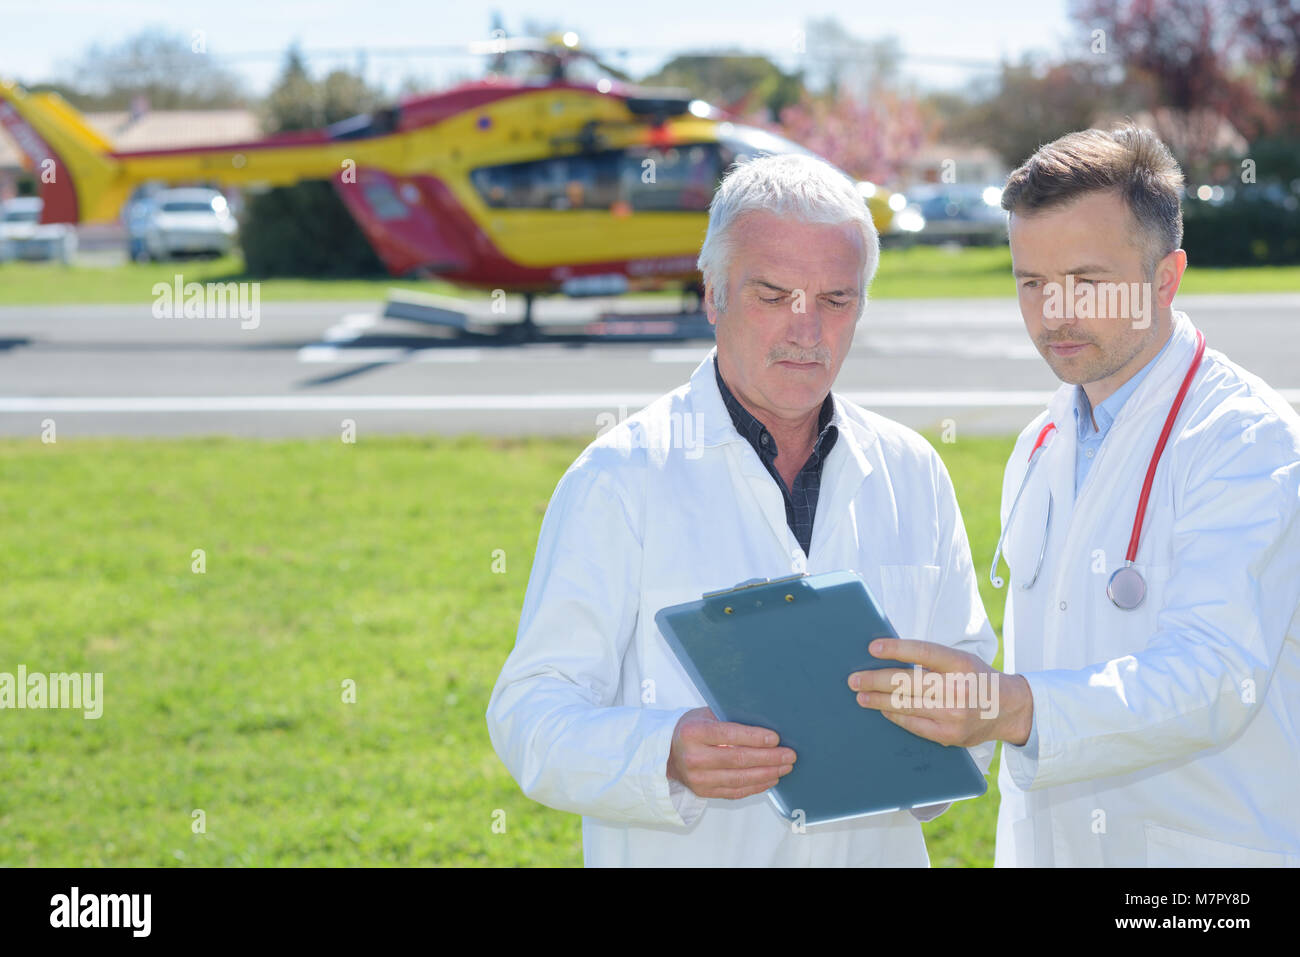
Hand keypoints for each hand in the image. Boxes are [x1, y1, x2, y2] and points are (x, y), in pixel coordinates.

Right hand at [666, 707, 795, 798]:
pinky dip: (756, 786)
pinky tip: (770, 779)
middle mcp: (693, 757)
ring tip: (784, 767)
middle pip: (738, 759)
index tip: (775, 738)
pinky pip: (735, 792)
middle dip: (768, 758)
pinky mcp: (703, 792)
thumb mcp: (704, 715)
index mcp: (693, 733)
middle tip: (788, 755)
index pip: (729, 735)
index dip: (755, 737)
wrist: (667, 752)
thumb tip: (765, 720)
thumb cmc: (691, 729)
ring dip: (767, 774)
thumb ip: (729, 717)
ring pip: (740, 779)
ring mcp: (698, 778)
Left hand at [846, 638, 1033, 747]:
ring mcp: (954, 715)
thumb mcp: (961, 660)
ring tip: (860, 695)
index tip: (872, 648)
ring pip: (906, 705)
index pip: (924, 652)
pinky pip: (914, 724)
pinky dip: (894, 715)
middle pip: (908, 682)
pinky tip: (882, 709)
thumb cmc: (976, 678)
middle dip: (876, 680)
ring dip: (878, 700)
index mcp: (961, 664)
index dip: (897, 649)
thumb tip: (887, 656)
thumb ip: (931, 658)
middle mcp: (958, 689)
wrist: (1008, 709)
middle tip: (854, 679)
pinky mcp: (950, 735)